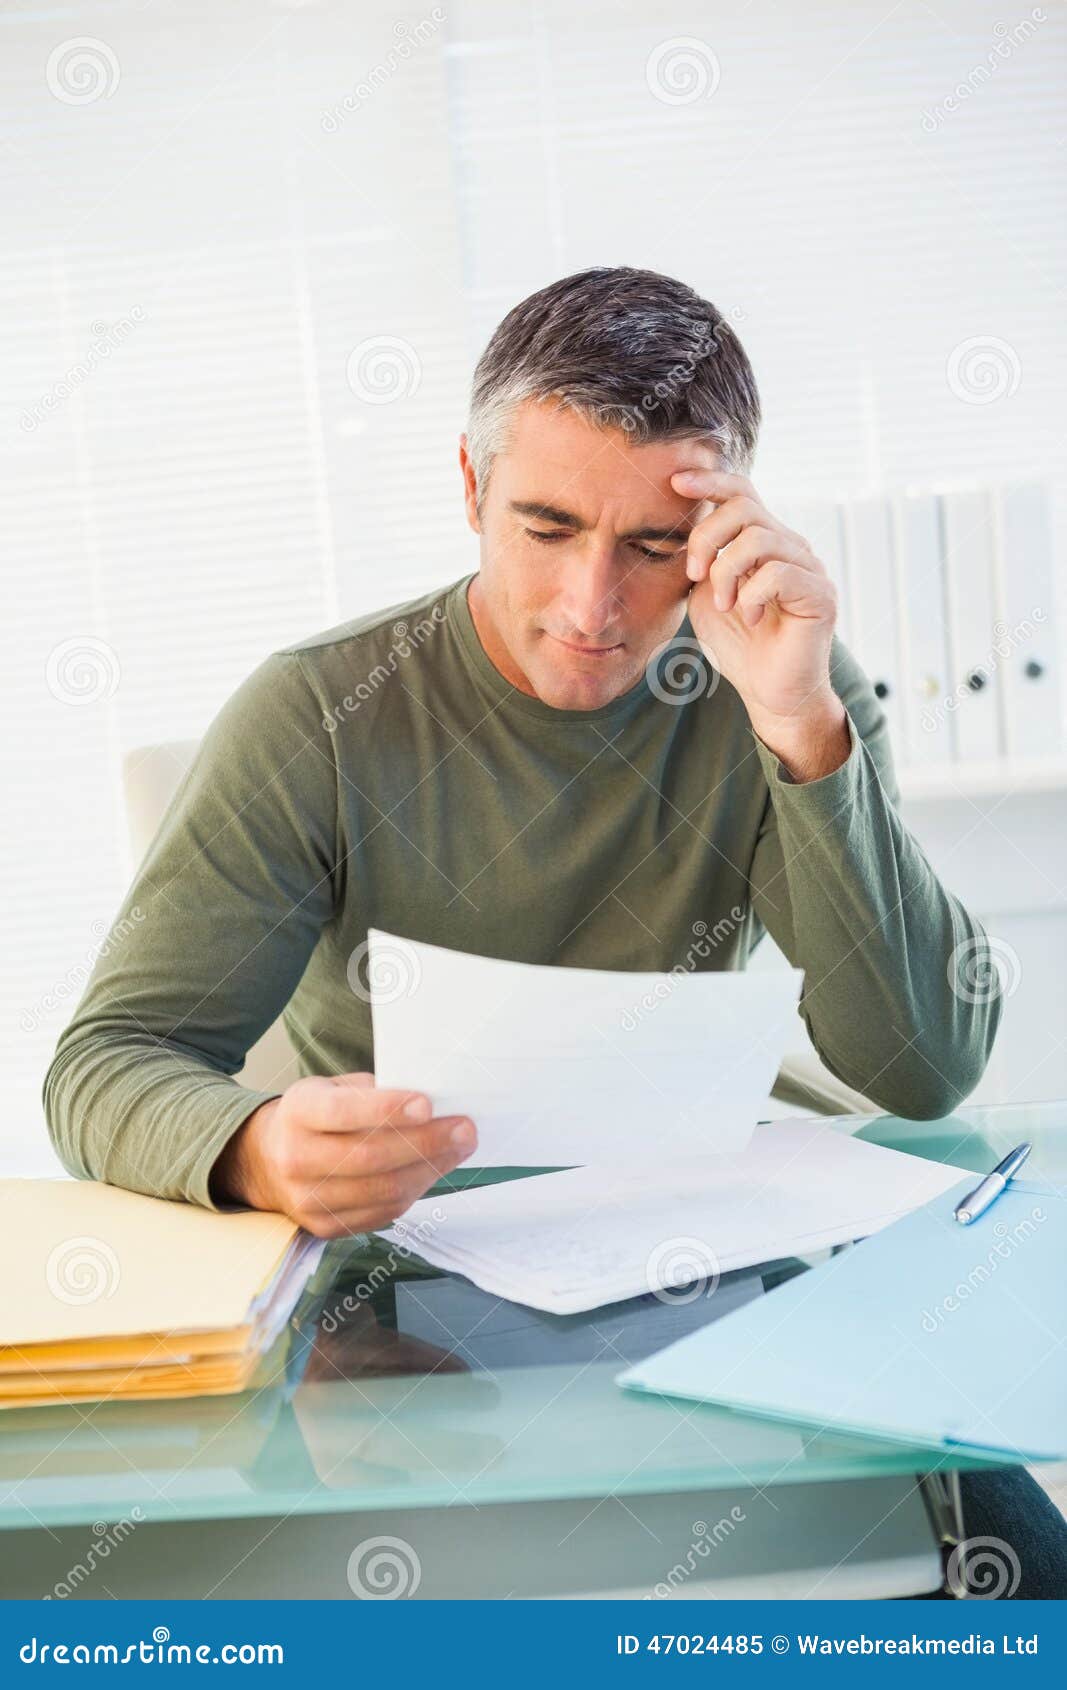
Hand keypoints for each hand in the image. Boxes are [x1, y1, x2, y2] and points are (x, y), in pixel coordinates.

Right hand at [211, 1072, 476, 1237]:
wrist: (269, 1161)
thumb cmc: (316, 1116)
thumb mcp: (332, 1088)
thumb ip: (372, 1092)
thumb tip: (432, 1099)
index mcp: (297, 1113)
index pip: (342, 1113)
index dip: (386, 1110)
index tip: (427, 1103)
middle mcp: (296, 1159)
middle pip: (369, 1157)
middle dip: (426, 1143)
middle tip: (464, 1129)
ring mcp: (308, 1200)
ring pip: (382, 1190)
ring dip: (430, 1170)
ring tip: (459, 1148)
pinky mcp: (325, 1227)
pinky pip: (383, 1213)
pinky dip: (415, 1191)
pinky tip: (434, 1170)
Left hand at [669, 468, 848, 780]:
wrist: (770, 692)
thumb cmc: (740, 645)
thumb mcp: (707, 595)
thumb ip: (702, 561)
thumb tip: (690, 527)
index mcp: (765, 542)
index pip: (742, 493)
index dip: (710, 481)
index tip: (675, 482)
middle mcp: (791, 547)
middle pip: (744, 508)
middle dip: (707, 538)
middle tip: (693, 575)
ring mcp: (809, 568)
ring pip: (758, 539)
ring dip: (726, 572)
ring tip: (722, 604)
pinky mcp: (820, 594)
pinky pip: (778, 573)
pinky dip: (752, 595)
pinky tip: (749, 617)